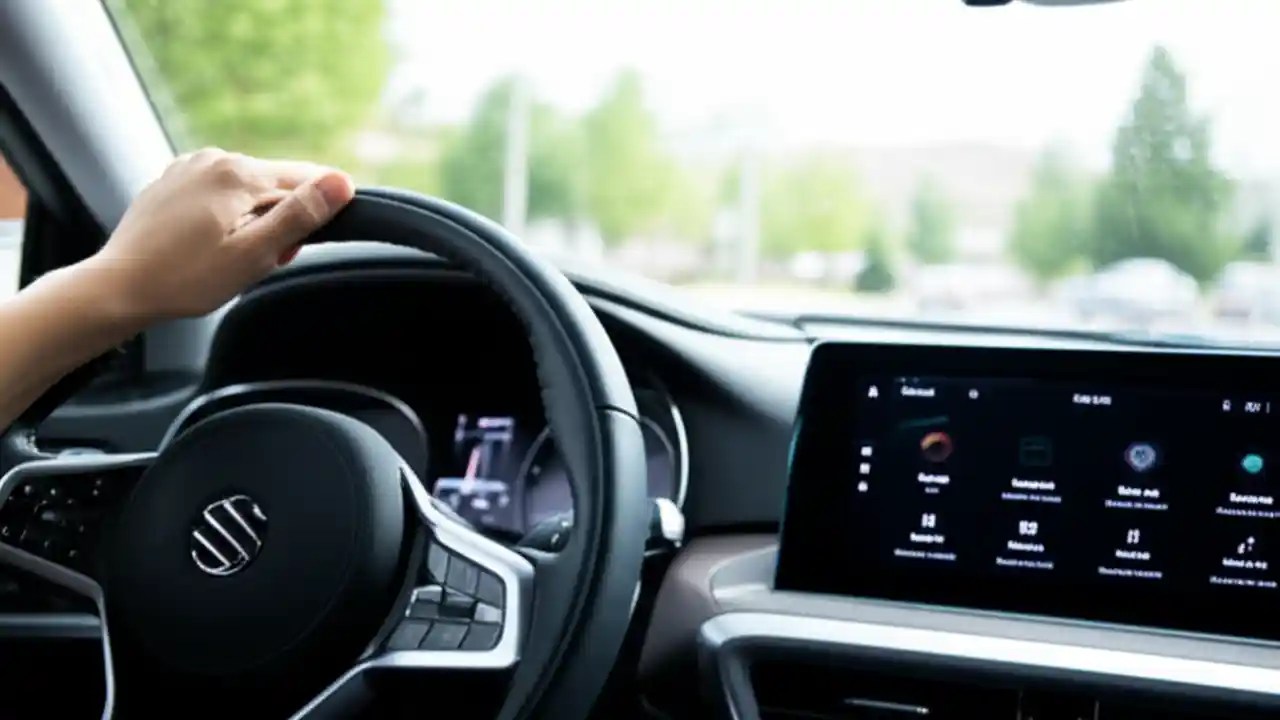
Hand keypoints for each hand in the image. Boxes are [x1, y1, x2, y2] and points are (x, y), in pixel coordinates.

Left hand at [86, 148, 354, 320]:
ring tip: (229, 257)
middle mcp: (215, 158)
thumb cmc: (187, 278)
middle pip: (276, 186)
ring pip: (248, 191)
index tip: (291, 249)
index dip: (314, 216)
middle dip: (280, 222)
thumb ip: (300, 215)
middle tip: (256, 262)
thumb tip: (342, 181)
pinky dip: (226, 216)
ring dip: (254, 221)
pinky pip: (219, 193)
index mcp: (238, 172)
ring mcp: (190, 166)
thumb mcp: (254, 254)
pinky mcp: (174, 181)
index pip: (307, 179)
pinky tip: (208, 245)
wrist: (119, 287)